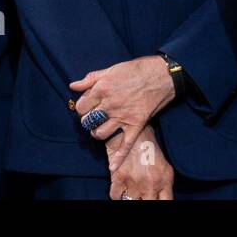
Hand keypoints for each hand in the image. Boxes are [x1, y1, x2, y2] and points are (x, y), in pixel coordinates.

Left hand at [69, 56, 175, 170]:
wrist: (163, 75)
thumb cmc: (138, 69)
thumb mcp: (112, 69)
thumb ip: (91, 78)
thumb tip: (73, 86)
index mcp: (102, 89)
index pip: (81, 106)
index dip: (82, 107)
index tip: (87, 106)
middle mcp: (110, 104)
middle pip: (88, 121)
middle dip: (88, 121)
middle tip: (93, 118)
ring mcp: (123, 116)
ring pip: (100, 134)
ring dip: (98, 133)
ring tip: (101, 129)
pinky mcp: (136, 124)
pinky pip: (125, 144)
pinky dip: (118, 157)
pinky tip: (112, 167)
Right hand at [107, 125, 172, 199]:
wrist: (130, 128)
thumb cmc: (148, 143)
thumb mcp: (164, 163)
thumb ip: (163, 181)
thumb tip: (161, 195)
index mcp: (165, 180)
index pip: (167, 203)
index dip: (161, 203)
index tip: (156, 200)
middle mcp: (151, 184)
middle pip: (149, 204)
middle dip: (144, 200)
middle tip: (142, 195)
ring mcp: (135, 183)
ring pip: (131, 202)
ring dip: (131, 197)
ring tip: (132, 191)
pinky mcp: (119, 179)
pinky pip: (116, 197)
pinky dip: (117, 195)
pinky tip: (121, 189)